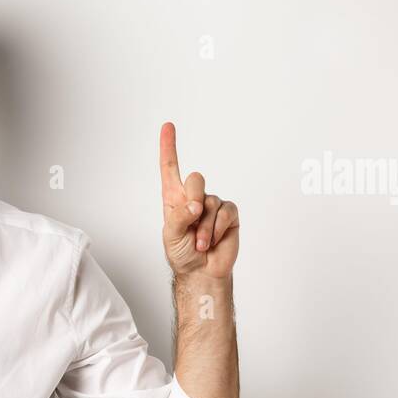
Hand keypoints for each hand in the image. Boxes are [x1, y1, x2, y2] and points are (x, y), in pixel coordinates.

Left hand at [159, 122, 238, 279]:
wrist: (201, 272)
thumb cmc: (182, 253)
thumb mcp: (171, 236)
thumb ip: (179, 217)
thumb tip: (196, 205)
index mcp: (174, 198)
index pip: (170, 168)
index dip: (169, 147)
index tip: (168, 126)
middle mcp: (194, 197)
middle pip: (196, 178)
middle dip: (193, 200)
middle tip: (191, 219)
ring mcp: (213, 205)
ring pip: (210, 202)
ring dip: (204, 228)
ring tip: (200, 244)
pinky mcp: (229, 214)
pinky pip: (226, 213)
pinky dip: (217, 229)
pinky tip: (212, 242)